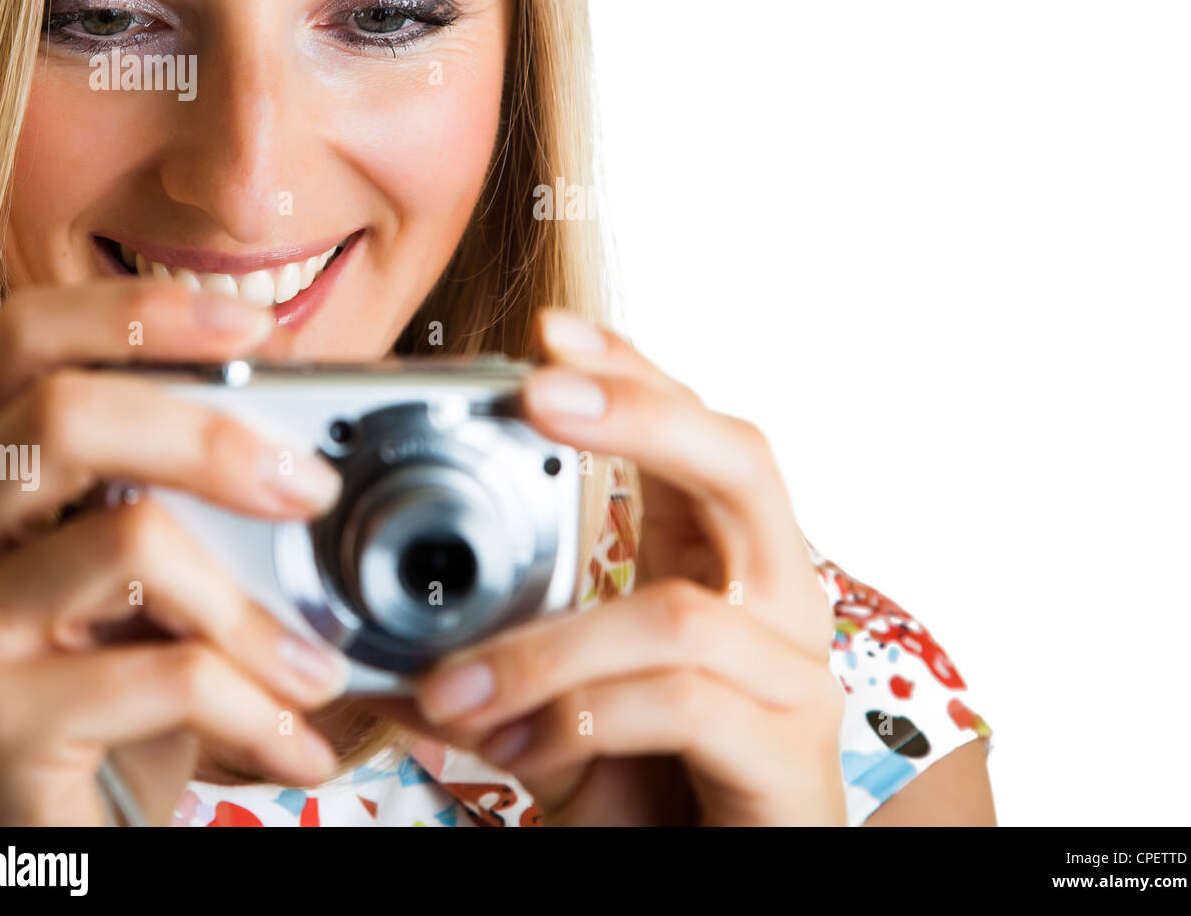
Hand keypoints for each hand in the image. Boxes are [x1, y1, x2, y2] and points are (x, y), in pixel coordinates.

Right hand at [0, 280, 349, 824]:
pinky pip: (160, 675)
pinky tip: (292, 738)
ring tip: (318, 665)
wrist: (29, 835)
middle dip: (214, 436)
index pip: (30, 339)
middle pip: (67, 416)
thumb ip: (179, 496)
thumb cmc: (97, 687)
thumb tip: (307, 430)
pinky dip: (254, 707)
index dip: (140, 311)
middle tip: (313, 486)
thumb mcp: (133, 576)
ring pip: (128, 542)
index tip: (253, 326)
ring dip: (256, 611)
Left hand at [405, 308, 846, 825]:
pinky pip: (682, 702)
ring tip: (451, 692)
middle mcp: (777, 598)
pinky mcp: (788, 751)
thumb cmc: (655, 788)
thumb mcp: (571, 702)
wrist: (719, 887)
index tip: (553, 331)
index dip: (634, 373)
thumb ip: (514, 661)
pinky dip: (581, 718)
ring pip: (677, 611)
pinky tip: (520, 753)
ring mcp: (794, 671)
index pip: (696, 433)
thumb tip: (397, 653)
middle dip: (639, 413)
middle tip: (538, 391)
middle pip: (741, 462)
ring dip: (545, 648)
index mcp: (725, 562)